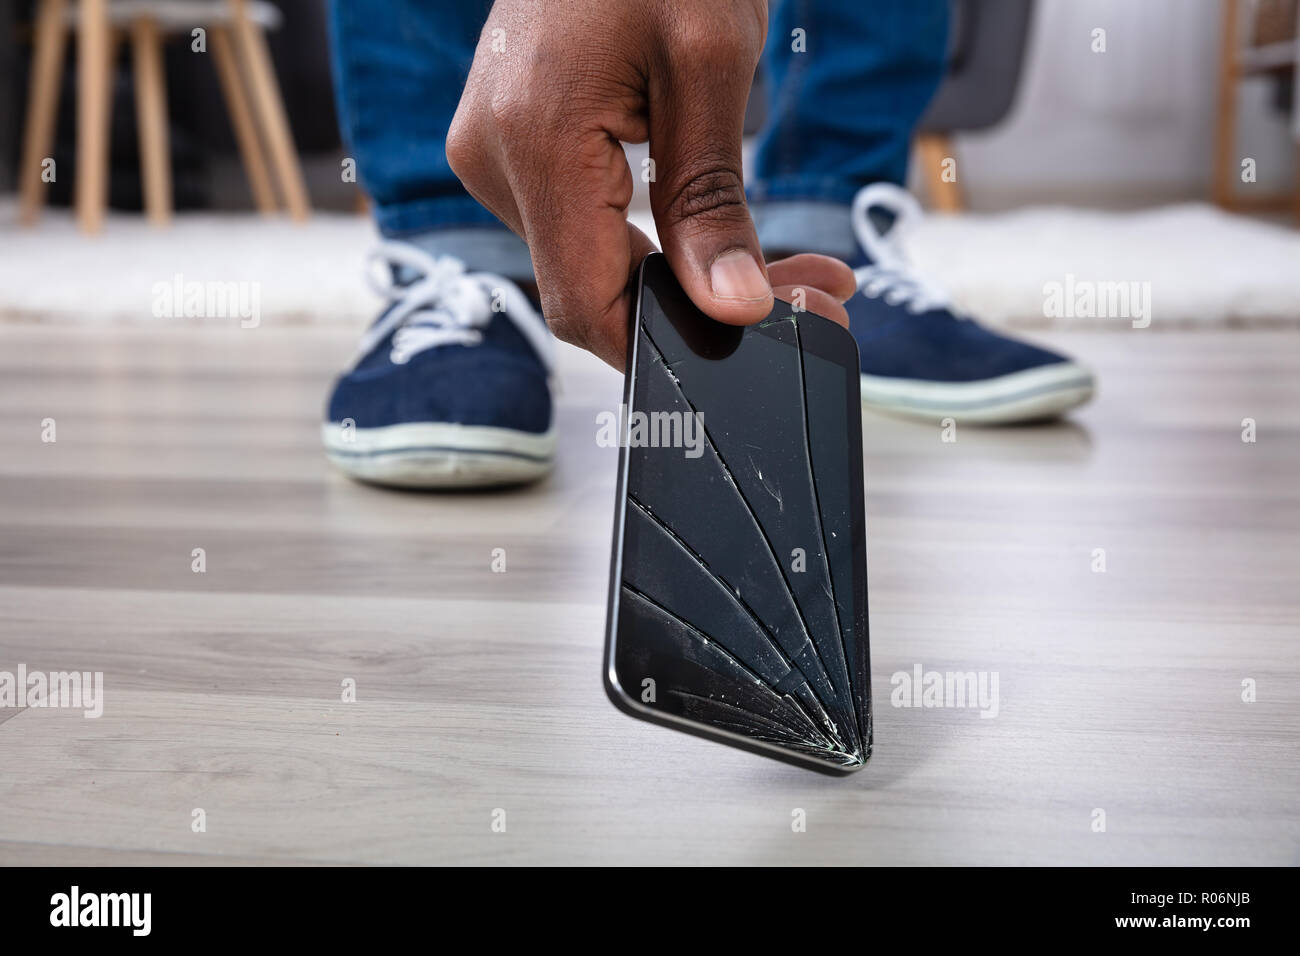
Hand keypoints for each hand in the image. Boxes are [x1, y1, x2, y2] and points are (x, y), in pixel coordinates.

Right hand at [447, 0, 854, 368]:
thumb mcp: (710, 62)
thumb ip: (711, 198)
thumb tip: (732, 305)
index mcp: (532, 139)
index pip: (587, 305)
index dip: (672, 343)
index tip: (766, 339)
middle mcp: (493, 158)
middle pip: (595, 290)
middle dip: (703, 308)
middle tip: (813, 295)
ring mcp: (495, 152)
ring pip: (592, 262)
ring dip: (686, 277)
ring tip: (787, 264)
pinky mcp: (513, 144)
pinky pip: (580, 224)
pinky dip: (652, 241)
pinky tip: (712, 236)